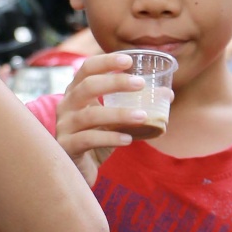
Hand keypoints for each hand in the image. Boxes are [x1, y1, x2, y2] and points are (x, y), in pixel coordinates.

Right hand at [56, 52, 166, 187]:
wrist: (77, 171)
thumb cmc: (97, 139)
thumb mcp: (115, 120)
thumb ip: (134, 105)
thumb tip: (167, 94)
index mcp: (76, 92)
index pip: (87, 69)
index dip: (106, 61)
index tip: (129, 59)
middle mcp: (66, 106)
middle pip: (87, 86)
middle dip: (115, 82)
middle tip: (140, 84)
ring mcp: (64, 126)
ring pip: (90, 115)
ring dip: (119, 114)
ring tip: (143, 116)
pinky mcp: (67, 147)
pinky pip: (88, 139)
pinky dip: (110, 138)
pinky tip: (128, 139)